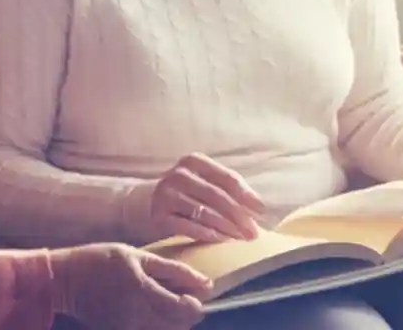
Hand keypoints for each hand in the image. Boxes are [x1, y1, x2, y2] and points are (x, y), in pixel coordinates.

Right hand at [51, 243, 209, 328]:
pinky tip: (149, 312)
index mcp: (144, 291)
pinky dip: (156, 326)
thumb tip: (205, 282)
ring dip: (172, 322)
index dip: (196, 304)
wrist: (64, 280)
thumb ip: (172, 269)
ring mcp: (128, 328)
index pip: (186, 311)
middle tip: (180, 297)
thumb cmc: (101, 260)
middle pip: (179, 327)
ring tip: (164, 304)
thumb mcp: (137, 256)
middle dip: (187, 314)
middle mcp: (138, 316)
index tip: (193, 293)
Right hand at [129, 153, 266, 243]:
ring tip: (241, 239)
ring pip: (205, 212)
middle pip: (218, 196)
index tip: (262, 211)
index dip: (247, 195)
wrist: (140, 204)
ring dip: (227, 228)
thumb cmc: (181, 194)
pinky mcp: (159, 216)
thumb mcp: (200, 182)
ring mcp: (166, 195)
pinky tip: (221, 241)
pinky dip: (208, 234)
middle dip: (240, 216)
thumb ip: (225, 188)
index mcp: (194, 162)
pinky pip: (189, 227)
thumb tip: (257, 208)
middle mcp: (179, 175)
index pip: (227, 178)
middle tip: (254, 233)